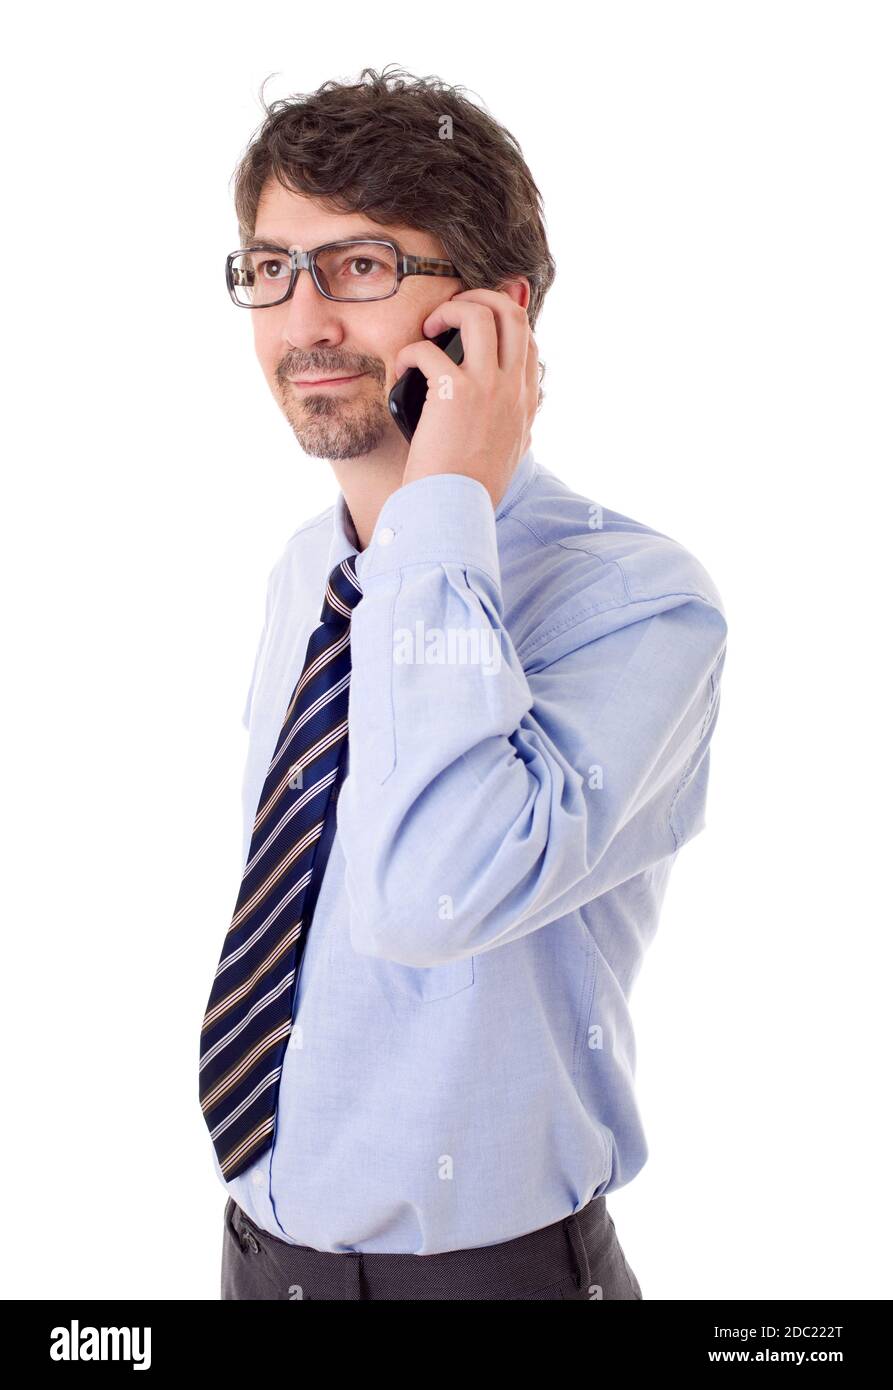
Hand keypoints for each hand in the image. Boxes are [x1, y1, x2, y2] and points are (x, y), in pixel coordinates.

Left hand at [392, 288, 538, 509]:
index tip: (476, 322)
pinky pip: (429, 350)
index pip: (528, 339)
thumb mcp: (512, 456)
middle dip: (479, 298)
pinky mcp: (456, 393)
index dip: (502, 318)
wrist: (456, 510)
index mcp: (526, 402)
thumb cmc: (473, 489)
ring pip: (480, 314)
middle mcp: (513, 389)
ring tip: (428, 329)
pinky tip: (402, 369)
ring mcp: (489, 387)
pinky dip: (410, 352)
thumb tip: (520, 427)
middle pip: (511, 312)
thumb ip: (518, 431)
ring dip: (450, 310)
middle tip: (450, 312)